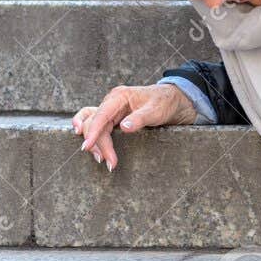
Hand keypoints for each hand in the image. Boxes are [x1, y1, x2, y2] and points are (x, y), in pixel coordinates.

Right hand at [69, 83, 196, 171]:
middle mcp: (111, 102)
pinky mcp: (113, 118)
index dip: (93, 131)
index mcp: (119, 97)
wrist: (172, 101)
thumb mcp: (156, 110)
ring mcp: (111, 110)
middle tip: (110, 163)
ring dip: (95, 143)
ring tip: (102, 160)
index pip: (101, 115)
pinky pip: (96, 125)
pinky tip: (91, 147)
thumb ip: (140, 118)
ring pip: (93, 126)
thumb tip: (124, 127)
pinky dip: (93, 137)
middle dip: (99, 144)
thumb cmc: (164, 103)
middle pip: (96, 123)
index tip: (88, 146)